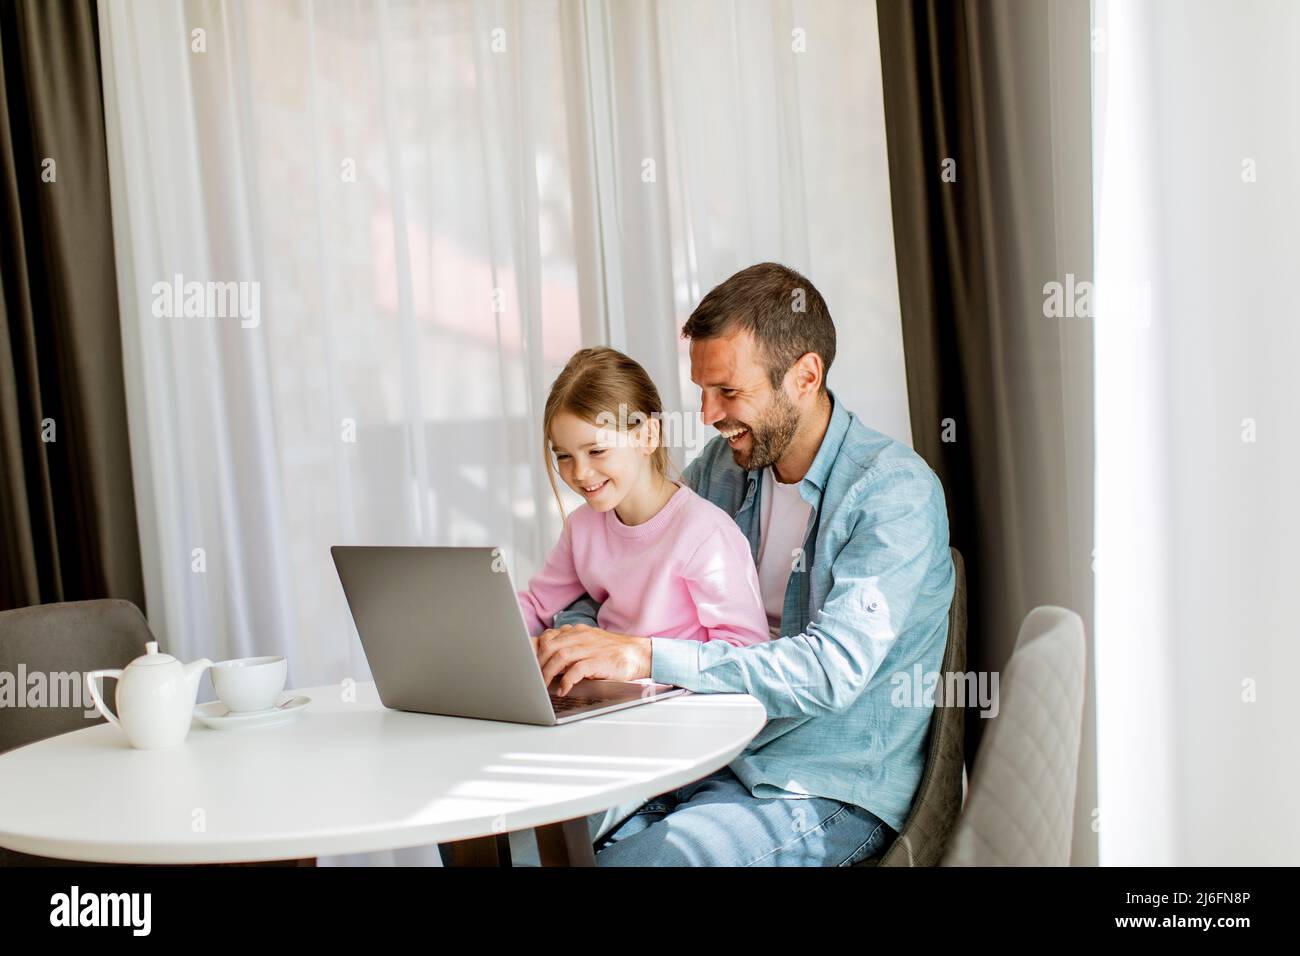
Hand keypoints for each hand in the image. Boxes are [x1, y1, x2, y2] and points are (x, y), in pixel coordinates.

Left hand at [535, 624, 651, 695]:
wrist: (637, 653)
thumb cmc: (610, 651)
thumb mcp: (587, 643)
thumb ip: (568, 645)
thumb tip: (545, 657)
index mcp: (575, 631)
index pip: (547, 636)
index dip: (533, 650)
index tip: (525, 663)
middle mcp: (580, 637)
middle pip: (549, 646)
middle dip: (537, 664)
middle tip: (532, 678)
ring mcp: (589, 648)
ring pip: (559, 657)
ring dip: (547, 673)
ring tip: (543, 686)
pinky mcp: (598, 661)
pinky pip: (576, 670)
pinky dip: (566, 681)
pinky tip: (563, 689)